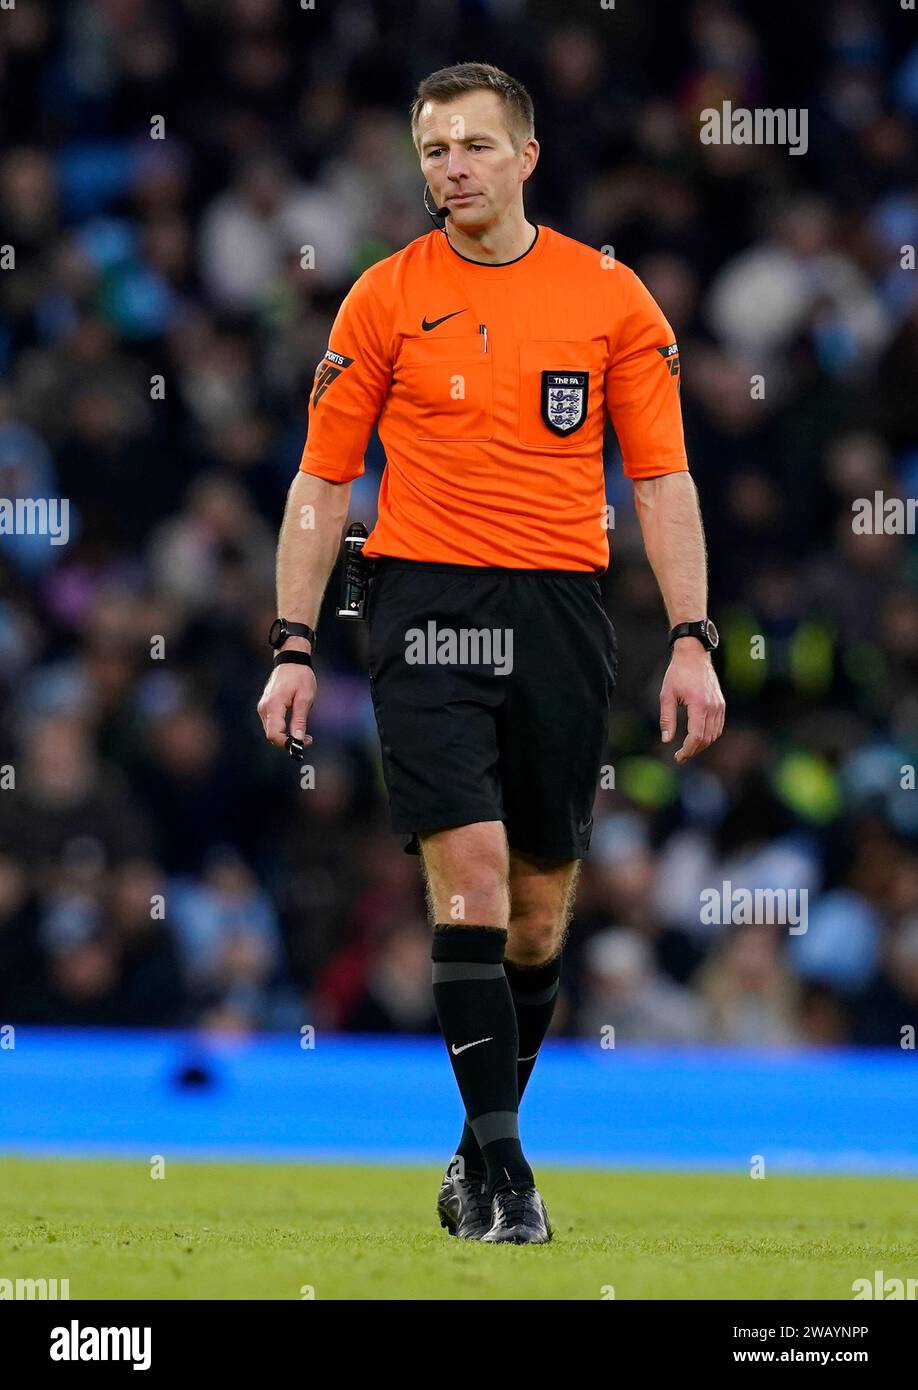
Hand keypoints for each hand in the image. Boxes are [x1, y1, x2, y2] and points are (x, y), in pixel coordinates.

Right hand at [257, 662, 316, 751]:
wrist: (290, 660)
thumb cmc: (300, 676)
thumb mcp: (305, 697)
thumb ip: (300, 719)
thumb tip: (298, 739)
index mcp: (274, 705)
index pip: (274, 734)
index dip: (287, 743)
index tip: (304, 742)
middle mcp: (264, 708)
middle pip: (272, 735)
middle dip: (288, 741)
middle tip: (308, 738)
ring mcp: (263, 707)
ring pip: (271, 731)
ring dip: (286, 736)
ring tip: (304, 731)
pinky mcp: (265, 707)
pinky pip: (272, 724)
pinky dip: (282, 729)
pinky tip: (294, 724)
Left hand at [659, 640, 724, 763]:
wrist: (694, 655)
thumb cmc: (678, 673)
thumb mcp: (666, 695)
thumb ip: (667, 719)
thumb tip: (666, 740)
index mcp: (699, 704)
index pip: (696, 736)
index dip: (688, 750)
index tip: (678, 757)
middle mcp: (712, 706)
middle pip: (707, 738)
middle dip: (693, 751)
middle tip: (680, 757)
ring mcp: (719, 705)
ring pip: (714, 734)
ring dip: (702, 745)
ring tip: (687, 749)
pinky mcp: (721, 704)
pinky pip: (718, 726)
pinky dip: (709, 736)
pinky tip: (698, 739)